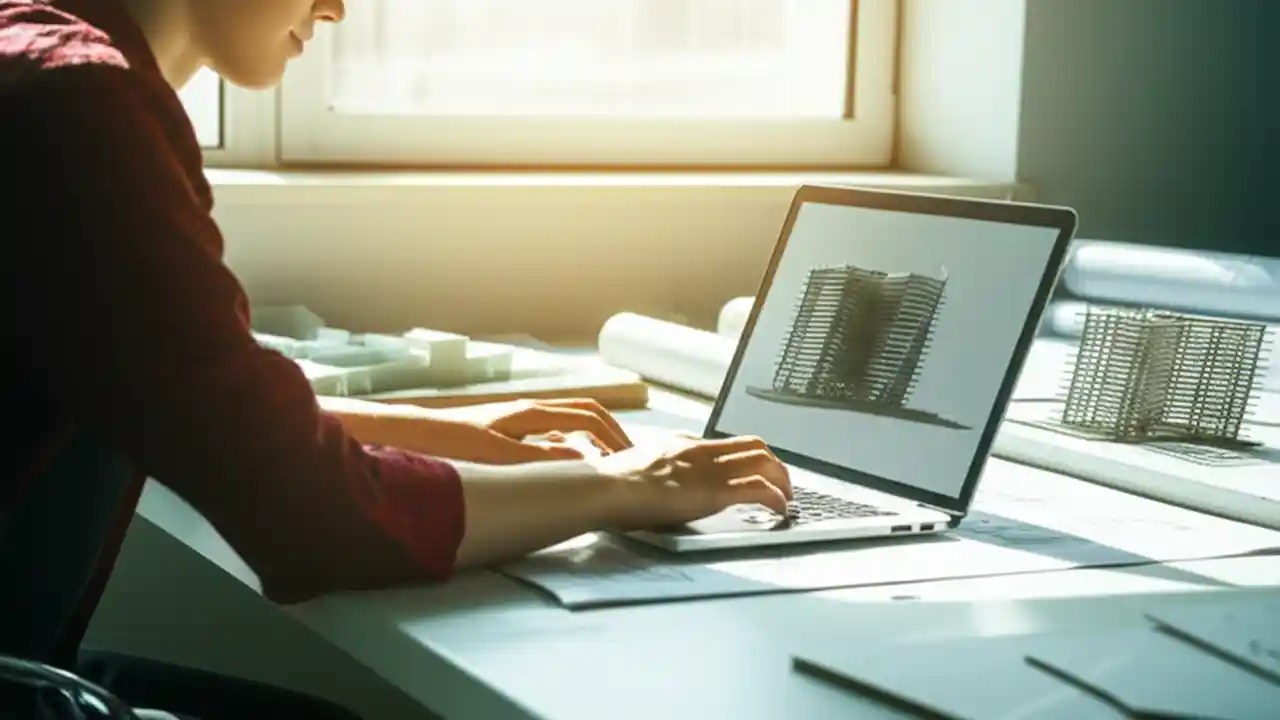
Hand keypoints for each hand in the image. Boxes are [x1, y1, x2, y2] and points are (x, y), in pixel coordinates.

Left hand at [435, 398, 632, 453]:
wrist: (414, 435)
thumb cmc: (453, 444)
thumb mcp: (500, 456)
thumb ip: (542, 458)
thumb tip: (584, 460)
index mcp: (532, 414)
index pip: (588, 418)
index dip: (614, 438)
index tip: (630, 460)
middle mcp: (529, 412)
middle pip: (584, 414)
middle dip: (610, 434)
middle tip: (627, 460)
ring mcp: (518, 421)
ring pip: (567, 426)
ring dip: (590, 442)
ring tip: (603, 467)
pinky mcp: (506, 434)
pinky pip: (550, 437)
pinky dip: (569, 448)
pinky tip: (565, 468)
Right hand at [592, 435, 792, 529]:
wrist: (607, 489)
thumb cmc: (610, 485)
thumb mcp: (634, 469)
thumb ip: (650, 472)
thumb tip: (645, 486)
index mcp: (680, 445)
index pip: (723, 444)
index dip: (744, 457)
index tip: (750, 471)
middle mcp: (699, 450)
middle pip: (753, 444)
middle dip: (773, 463)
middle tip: (780, 483)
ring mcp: (708, 469)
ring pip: (763, 460)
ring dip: (782, 479)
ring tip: (787, 497)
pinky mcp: (714, 491)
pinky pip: (758, 489)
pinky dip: (775, 498)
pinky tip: (779, 510)